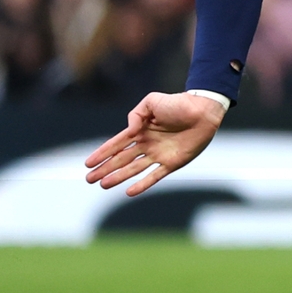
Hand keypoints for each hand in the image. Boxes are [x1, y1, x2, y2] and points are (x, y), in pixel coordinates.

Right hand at [84, 91, 225, 196]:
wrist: (203, 110)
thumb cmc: (178, 103)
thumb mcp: (152, 102)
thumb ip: (135, 115)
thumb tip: (128, 131)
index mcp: (140, 130)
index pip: (116, 144)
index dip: (102, 153)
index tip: (88, 163)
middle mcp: (147, 144)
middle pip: (121, 159)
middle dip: (105, 169)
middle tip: (89, 179)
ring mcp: (159, 154)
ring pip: (133, 169)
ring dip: (118, 177)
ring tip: (103, 184)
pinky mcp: (172, 163)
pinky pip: (154, 176)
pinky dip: (142, 184)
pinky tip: (129, 191)